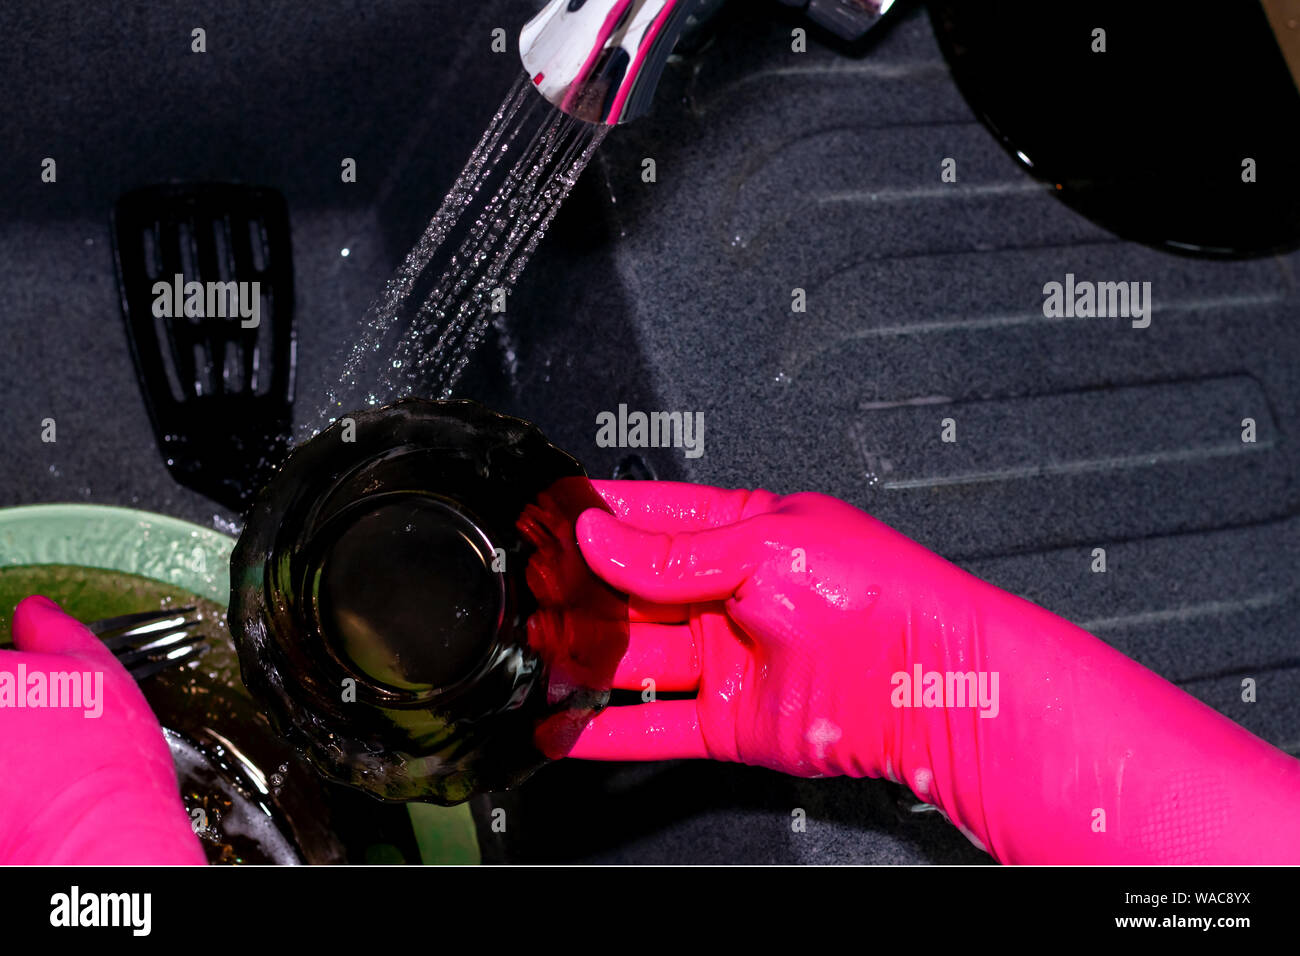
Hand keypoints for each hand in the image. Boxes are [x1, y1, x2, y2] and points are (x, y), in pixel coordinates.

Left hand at [0, 596, 205, 863]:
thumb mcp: (95, 670)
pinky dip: (6, 789)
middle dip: (11, 714)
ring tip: (32, 770)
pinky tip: (22, 795)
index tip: (30, 692)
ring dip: (6, 751)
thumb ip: (54, 630)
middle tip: (38, 734)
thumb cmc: (102, 760)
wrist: (98, 837)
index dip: (14, 678)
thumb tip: (36, 611)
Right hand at [569, 481, 1299, 862]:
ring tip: (533, 651)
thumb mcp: (765, 546)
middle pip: (632, 588)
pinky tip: (564, 726)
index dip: (595, 517)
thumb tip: (599, 534)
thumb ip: (672, 550)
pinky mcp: (731, 719)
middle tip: (528, 587)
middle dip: (578, 587)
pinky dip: (606, 730)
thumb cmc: (878, 595)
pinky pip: (654, 724)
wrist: (932, 683)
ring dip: (583, 654)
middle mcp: (730, 592)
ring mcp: (728, 657)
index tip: (545, 517)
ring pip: (634, 655)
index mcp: (745, 530)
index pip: (650, 517)